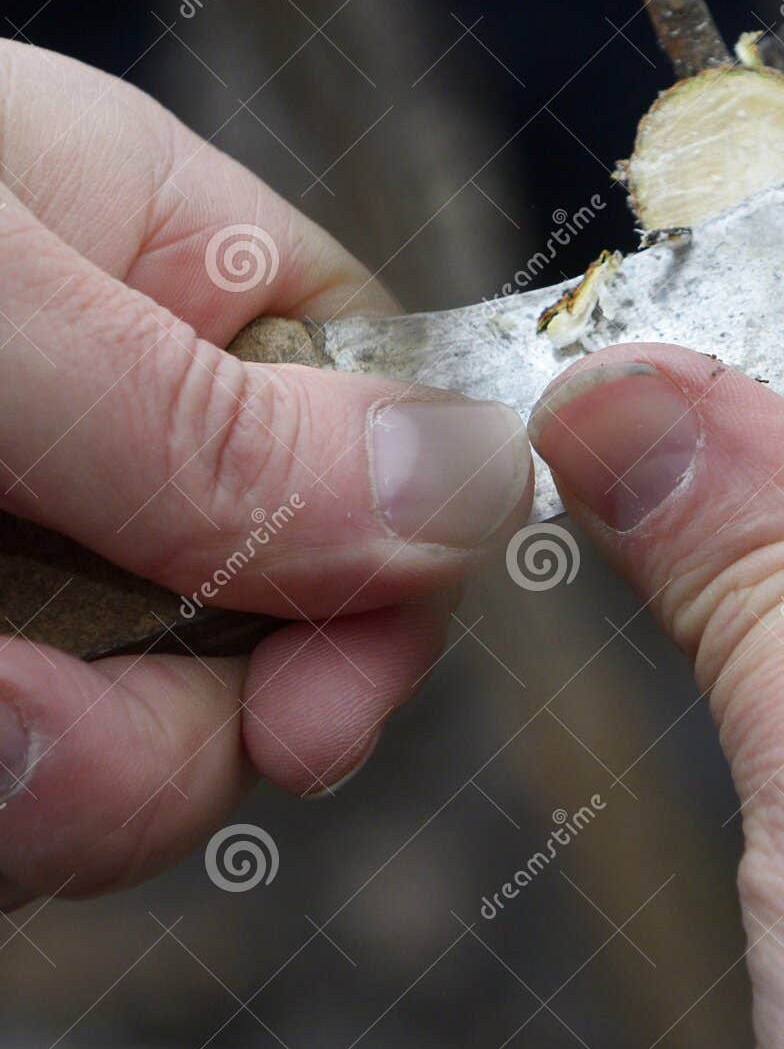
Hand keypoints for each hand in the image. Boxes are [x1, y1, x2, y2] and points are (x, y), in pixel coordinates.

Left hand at [0, 42, 532, 906]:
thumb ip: (203, 411)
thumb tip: (472, 489)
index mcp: (152, 251)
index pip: (384, 405)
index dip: (394, 563)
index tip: (332, 695)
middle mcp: (105, 405)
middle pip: (284, 605)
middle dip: (201, 714)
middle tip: (54, 739)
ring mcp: (25, 544)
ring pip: (147, 725)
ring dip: (69, 778)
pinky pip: (37, 780)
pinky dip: (6, 797)